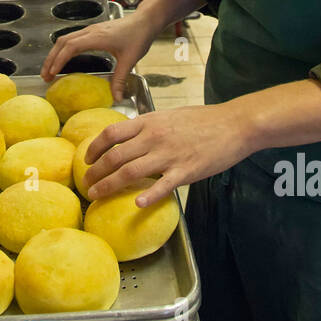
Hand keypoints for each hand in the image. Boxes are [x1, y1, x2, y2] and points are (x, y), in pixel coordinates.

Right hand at [40, 15, 155, 100]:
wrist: (144, 21)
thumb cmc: (138, 37)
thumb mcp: (130, 60)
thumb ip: (120, 79)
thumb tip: (116, 97)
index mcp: (97, 37)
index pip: (70, 47)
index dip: (59, 60)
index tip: (51, 73)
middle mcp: (90, 31)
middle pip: (62, 42)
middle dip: (51, 59)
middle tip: (45, 76)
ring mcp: (90, 30)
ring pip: (65, 39)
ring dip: (55, 53)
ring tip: (50, 69)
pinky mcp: (93, 31)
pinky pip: (72, 39)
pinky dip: (63, 49)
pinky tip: (64, 60)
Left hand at [83, 102, 252, 206]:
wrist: (234, 124)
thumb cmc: (203, 120)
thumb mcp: (169, 116)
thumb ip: (148, 127)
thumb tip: (128, 137)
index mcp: (148, 122)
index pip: (111, 134)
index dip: (93, 148)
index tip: (86, 159)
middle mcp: (154, 137)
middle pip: (114, 156)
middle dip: (95, 172)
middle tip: (86, 185)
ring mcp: (169, 154)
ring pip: (129, 171)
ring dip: (108, 186)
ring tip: (96, 196)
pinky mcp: (186, 171)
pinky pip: (162, 185)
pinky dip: (147, 196)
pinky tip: (136, 204)